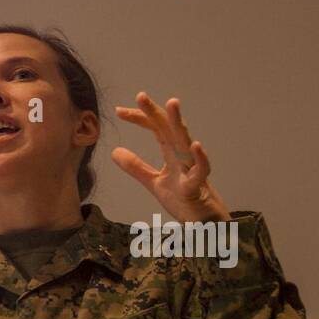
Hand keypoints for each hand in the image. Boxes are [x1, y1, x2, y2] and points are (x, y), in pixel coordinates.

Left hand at [112, 93, 229, 222]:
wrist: (203, 222)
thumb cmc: (183, 198)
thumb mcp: (153, 182)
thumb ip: (136, 167)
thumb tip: (115, 151)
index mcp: (172, 152)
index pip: (155, 128)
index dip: (139, 118)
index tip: (119, 111)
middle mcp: (183, 155)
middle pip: (169, 128)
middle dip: (155, 112)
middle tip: (140, 96)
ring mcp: (192, 169)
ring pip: (185, 142)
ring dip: (178, 123)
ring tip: (171, 104)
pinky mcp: (198, 186)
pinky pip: (201, 170)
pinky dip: (200, 158)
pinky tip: (195, 145)